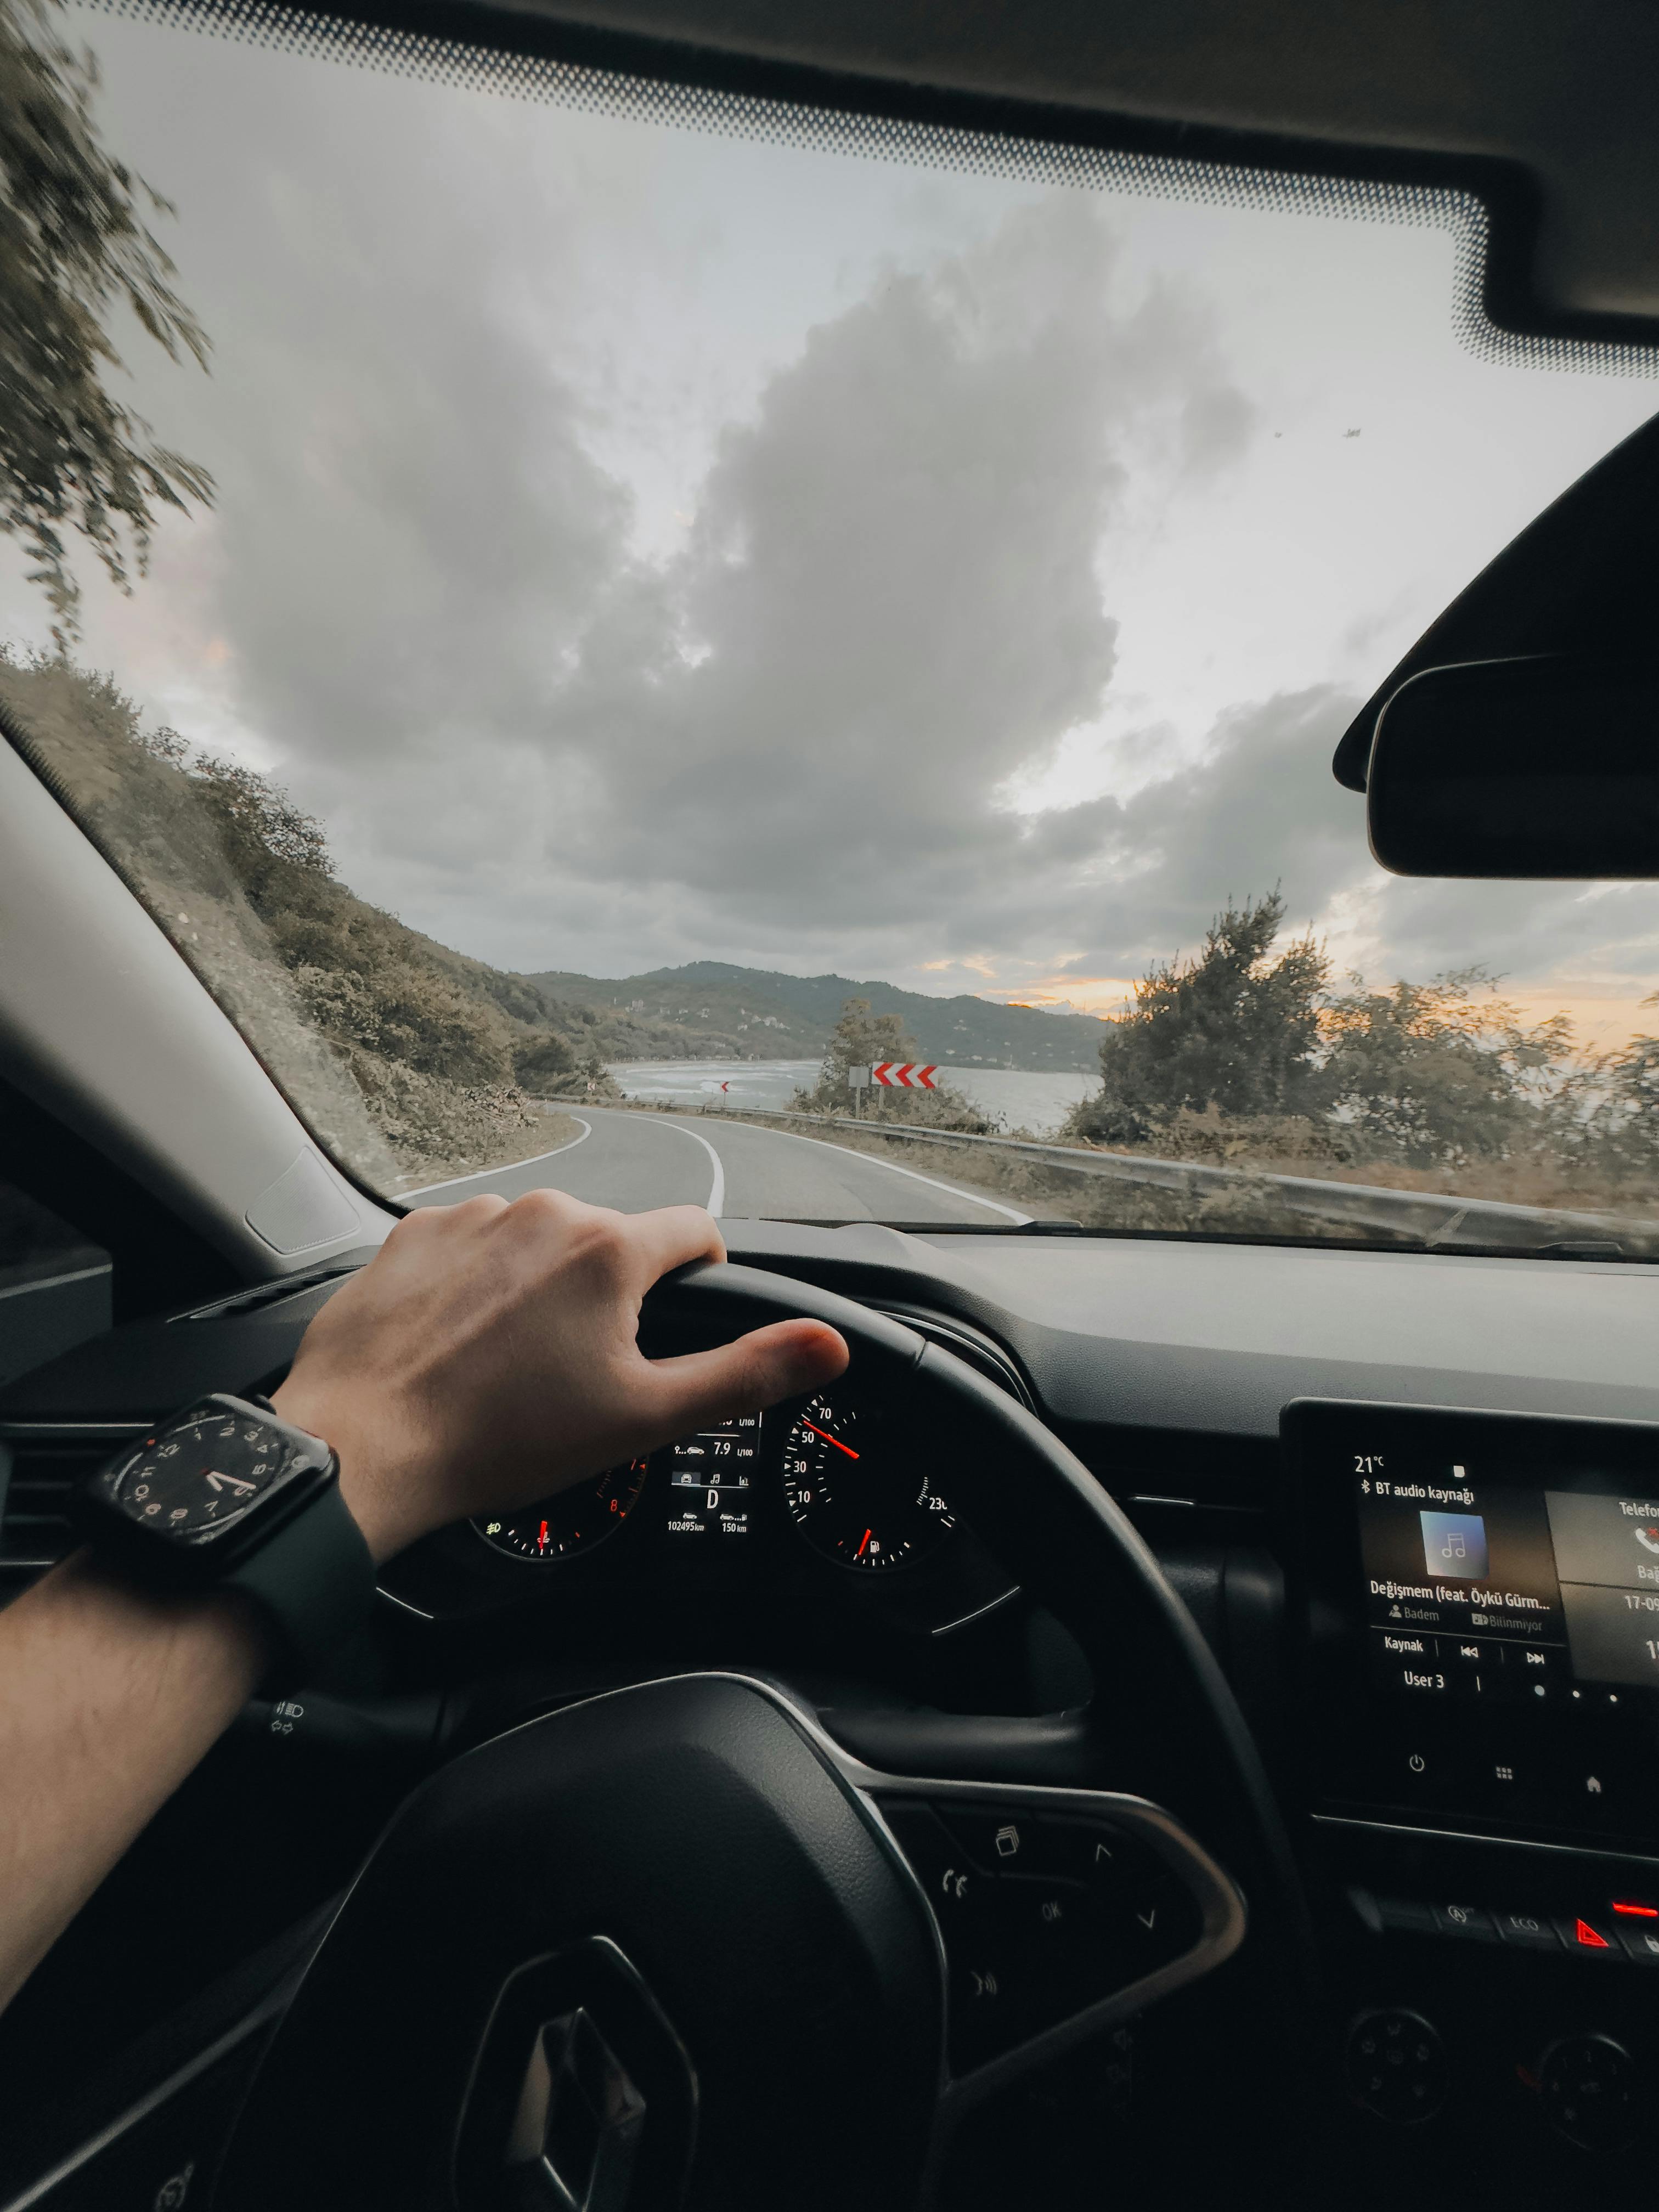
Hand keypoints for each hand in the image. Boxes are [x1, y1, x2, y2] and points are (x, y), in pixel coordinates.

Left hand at [271, 1192, 847, 1562]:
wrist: (364, 1447)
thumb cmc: (500, 1440)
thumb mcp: (645, 1418)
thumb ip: (745, 1374)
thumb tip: (827, 1344)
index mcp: (610, 1250)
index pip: (695, 1232)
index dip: (701, 1276)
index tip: (677, 1318)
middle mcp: (543, 1213)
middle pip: (610, 1242)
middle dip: (608, 1297)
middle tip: (579, 1373)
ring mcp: (470, 1219)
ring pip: (536, 1242)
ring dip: (538, 1288)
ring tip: (509, 1366)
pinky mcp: (411, 1236)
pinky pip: (468, 1248)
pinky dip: (473, 1287)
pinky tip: (458, 1347)